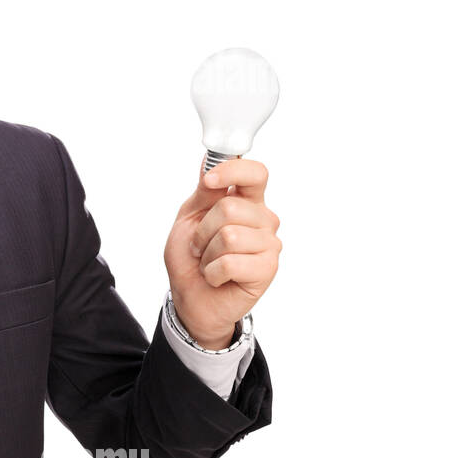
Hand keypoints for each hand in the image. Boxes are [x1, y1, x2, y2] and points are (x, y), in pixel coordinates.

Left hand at [163, 157, 280, 347]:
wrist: (191, 297)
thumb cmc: (191, 257)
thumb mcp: (189, 218)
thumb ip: (204, 192)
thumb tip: (210, 160)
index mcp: (246, 201)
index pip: (255, 173)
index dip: (232, 171)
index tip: (208, 181)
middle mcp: (263, 219)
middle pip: (231, 207)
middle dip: (202, 230)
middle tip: (201, 246)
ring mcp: (269, 243)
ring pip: (229, 235)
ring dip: (207, 253)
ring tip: (210, 262)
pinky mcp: (268, 268)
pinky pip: (230, 262)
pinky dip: (212, 272)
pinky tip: (217, 277)